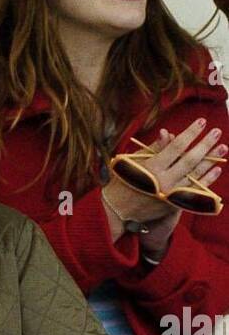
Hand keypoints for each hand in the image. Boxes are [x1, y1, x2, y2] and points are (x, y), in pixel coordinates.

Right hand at [103, 121, 225, 235]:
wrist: (115, 212)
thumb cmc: (122, 182)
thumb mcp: (133, 161)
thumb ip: (154, 148)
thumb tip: (169, 134)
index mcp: (151, 168)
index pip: (176, 146)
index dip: (190, 133)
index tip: (202, 122)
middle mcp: (163, 182)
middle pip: (190, 160)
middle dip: (205, 145)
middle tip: (217, 132)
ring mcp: (169, 195)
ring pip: (195, 176)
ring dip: (210, 161)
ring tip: (223, 148)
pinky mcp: (173, 205)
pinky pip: (194, 191)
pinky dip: (206, 180)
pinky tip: (216, 170)